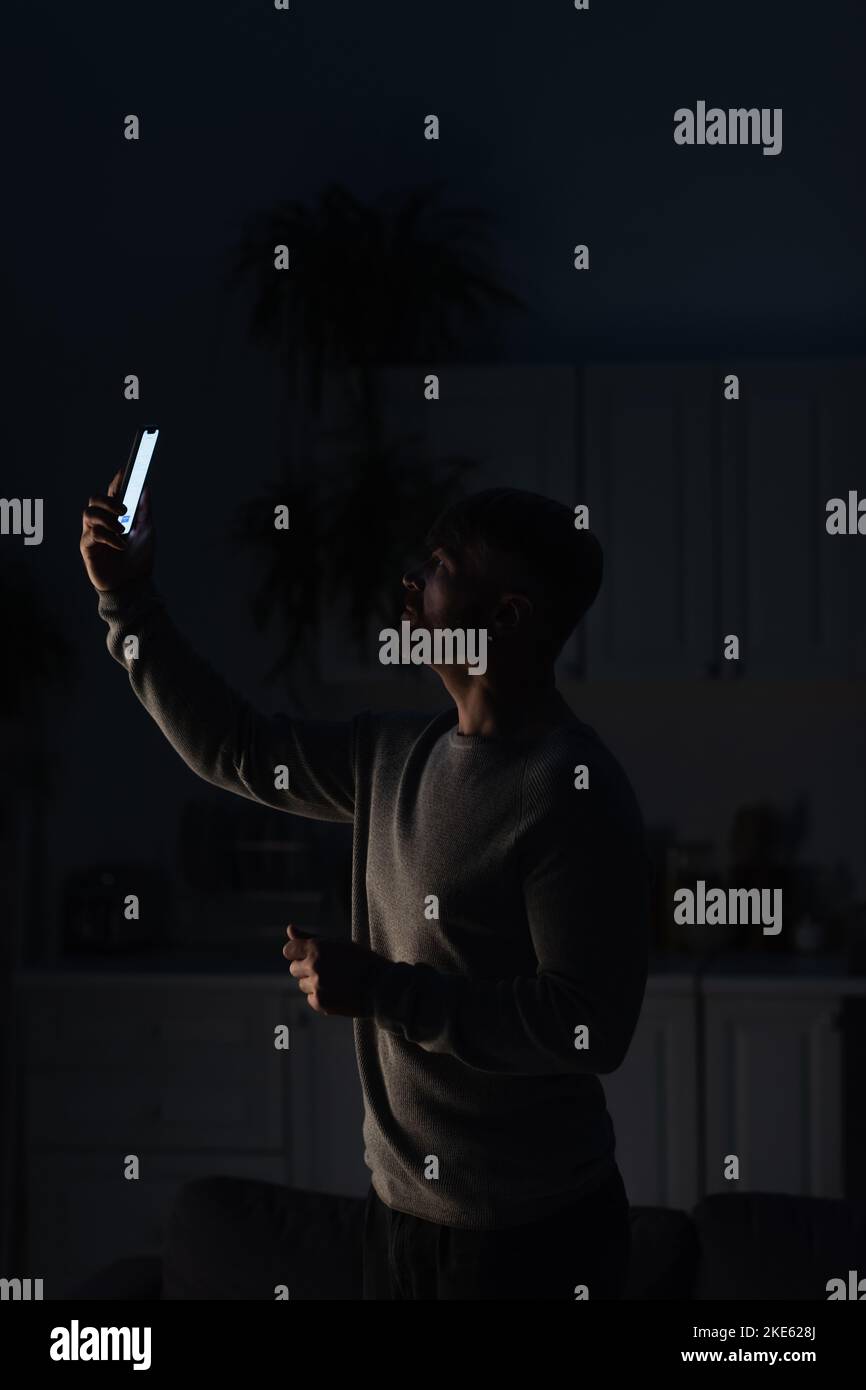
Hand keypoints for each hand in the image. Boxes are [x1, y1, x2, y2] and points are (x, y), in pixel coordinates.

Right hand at [80, 469, 154, 592]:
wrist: (134, 585)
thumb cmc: (139, 560)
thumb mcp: (147, 532)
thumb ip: (144, 510)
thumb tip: (145, 488)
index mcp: (116, 517)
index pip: (112, 493)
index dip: (116, 481)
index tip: (125, 470)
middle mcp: (102, 522)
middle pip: (94, 499)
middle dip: (108, 500)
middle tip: (123, 510)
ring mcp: (92, 534)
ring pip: (89, 513)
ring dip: (107, 519)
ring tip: (121, 530)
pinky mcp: (87, 547)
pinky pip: (91, 533)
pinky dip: (108, 537)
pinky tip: (120, 545)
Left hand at [282, 923, 390, 1017]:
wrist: (382, 986)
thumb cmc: (361, 960)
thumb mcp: (337, 943)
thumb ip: (310, 937)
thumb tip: (289, 928)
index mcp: (317, 947)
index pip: (288, 950)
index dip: (299, 953)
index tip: (310, 955)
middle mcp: (314, 966)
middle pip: (294, 969)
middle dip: (306, 969)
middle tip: (328, 969)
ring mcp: (316, 985)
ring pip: (303, 985)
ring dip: (314, 983)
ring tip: (336, 981)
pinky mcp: (320, 1003)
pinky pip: (311, 999)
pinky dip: (321, 997)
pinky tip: (338, 993)